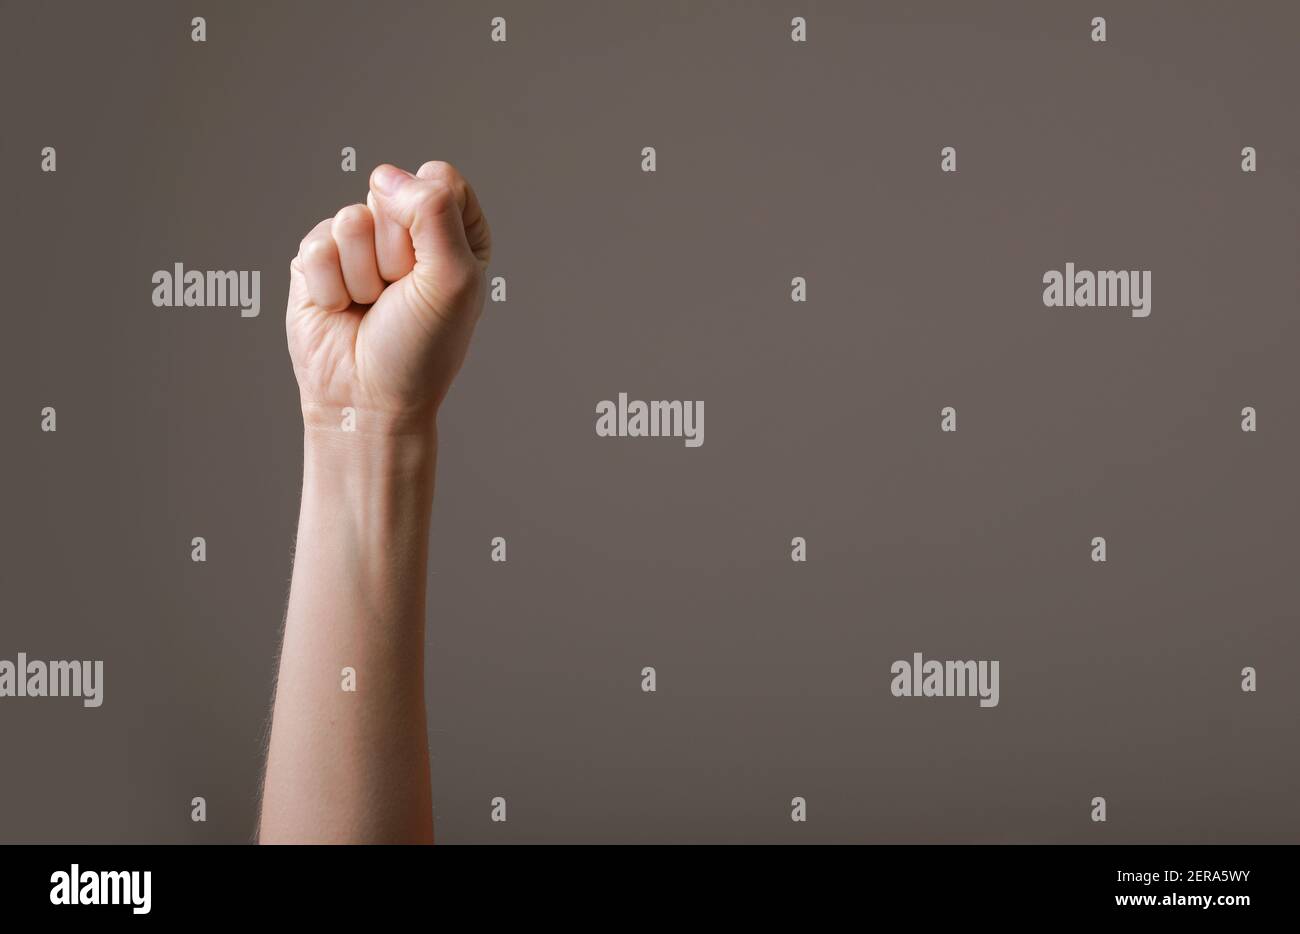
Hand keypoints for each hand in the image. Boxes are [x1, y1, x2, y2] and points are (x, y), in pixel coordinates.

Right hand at [286, 161, 491, 433]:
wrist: (368, 398)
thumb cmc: (421, 347)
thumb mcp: (453, 279)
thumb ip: (434, 211)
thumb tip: (383, 175)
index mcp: (453, 230)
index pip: (438, 179)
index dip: (432, 223)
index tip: (435, 271)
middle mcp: (406, 230)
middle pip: (391, 192)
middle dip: (396, 251)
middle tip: (400, 294)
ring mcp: (359, 242)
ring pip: (351, 219)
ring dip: (363, 274)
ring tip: (370, 305)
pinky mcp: (318, 259)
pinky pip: (317, 246)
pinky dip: (331, 286)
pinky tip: (341, 309)